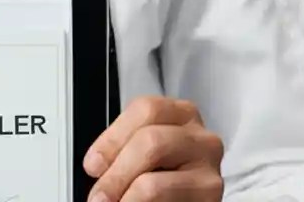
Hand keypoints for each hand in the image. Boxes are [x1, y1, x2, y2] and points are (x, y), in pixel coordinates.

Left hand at [83, 96, 222, 201]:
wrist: (182, 201)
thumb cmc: (163, 176)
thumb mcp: (143, 153)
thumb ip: (123, 150)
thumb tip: (96, 165)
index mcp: (181, 114)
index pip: (146, 109)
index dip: (113, 137)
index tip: (93, 165)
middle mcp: (202, 138)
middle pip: (150, 141)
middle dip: (117, 173)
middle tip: (99, 196)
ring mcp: (210, 170)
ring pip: (154, 181)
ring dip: (126, 196)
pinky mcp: (210, 198)